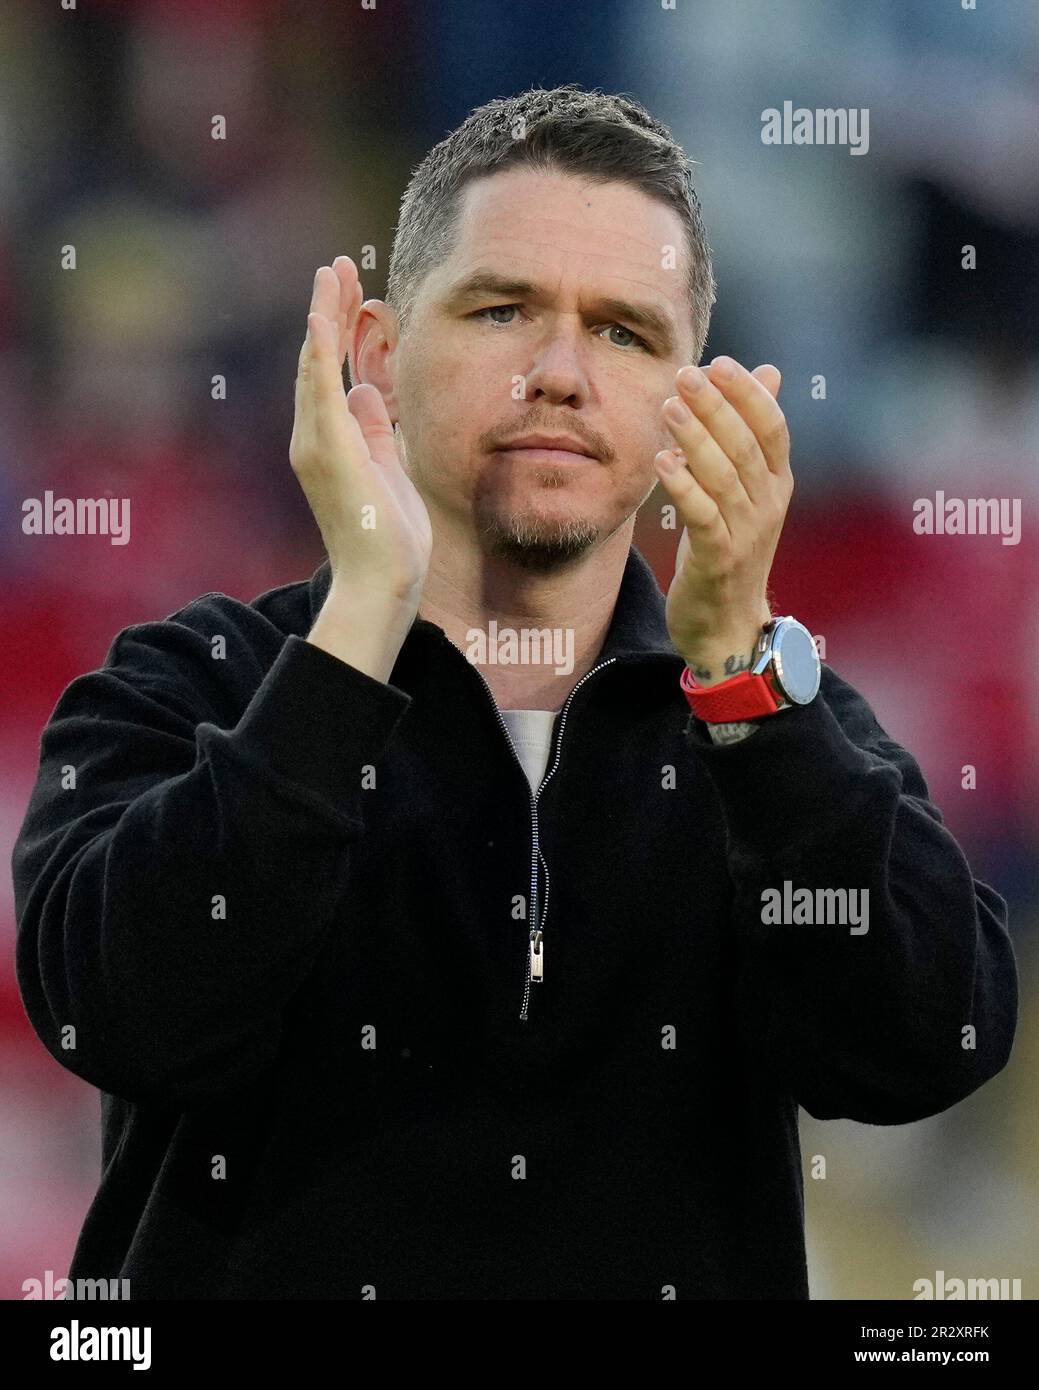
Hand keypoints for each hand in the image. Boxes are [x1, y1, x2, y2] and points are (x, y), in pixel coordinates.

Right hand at [290, 256, 432, 614]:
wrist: (382, 581)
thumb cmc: (388, 538)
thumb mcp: (389, 470)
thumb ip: (375, 430)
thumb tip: (367, 391)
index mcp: (330, 442)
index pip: (330, 373)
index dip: (337, 330)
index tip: (351, 292)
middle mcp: (314, 438)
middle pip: (318, 360)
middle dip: (329, 310)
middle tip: (337, 266)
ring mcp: (316, 443)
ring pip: (315, 365)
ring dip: (323, 315)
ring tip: (331, 273)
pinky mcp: (327, 450)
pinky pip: (319, 391)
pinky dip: (318, 351)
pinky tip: (321, 315)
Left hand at [652, 356, 792, 683]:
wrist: (727, 624)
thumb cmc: (729, 548)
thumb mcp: (746, 490)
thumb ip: (752, 433)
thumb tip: (770, 372)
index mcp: (778, 483)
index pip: (772, 427)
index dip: (748, 393)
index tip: (718, 363)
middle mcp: (768, 505)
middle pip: (746, 445)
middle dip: (716, 406)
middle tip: (685, 374)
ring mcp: (746, 533)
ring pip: (723, 476)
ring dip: (695, 438)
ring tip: (668, 407)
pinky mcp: (718, 559)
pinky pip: (702, 516)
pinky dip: (683, 485)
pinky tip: (662, 461)